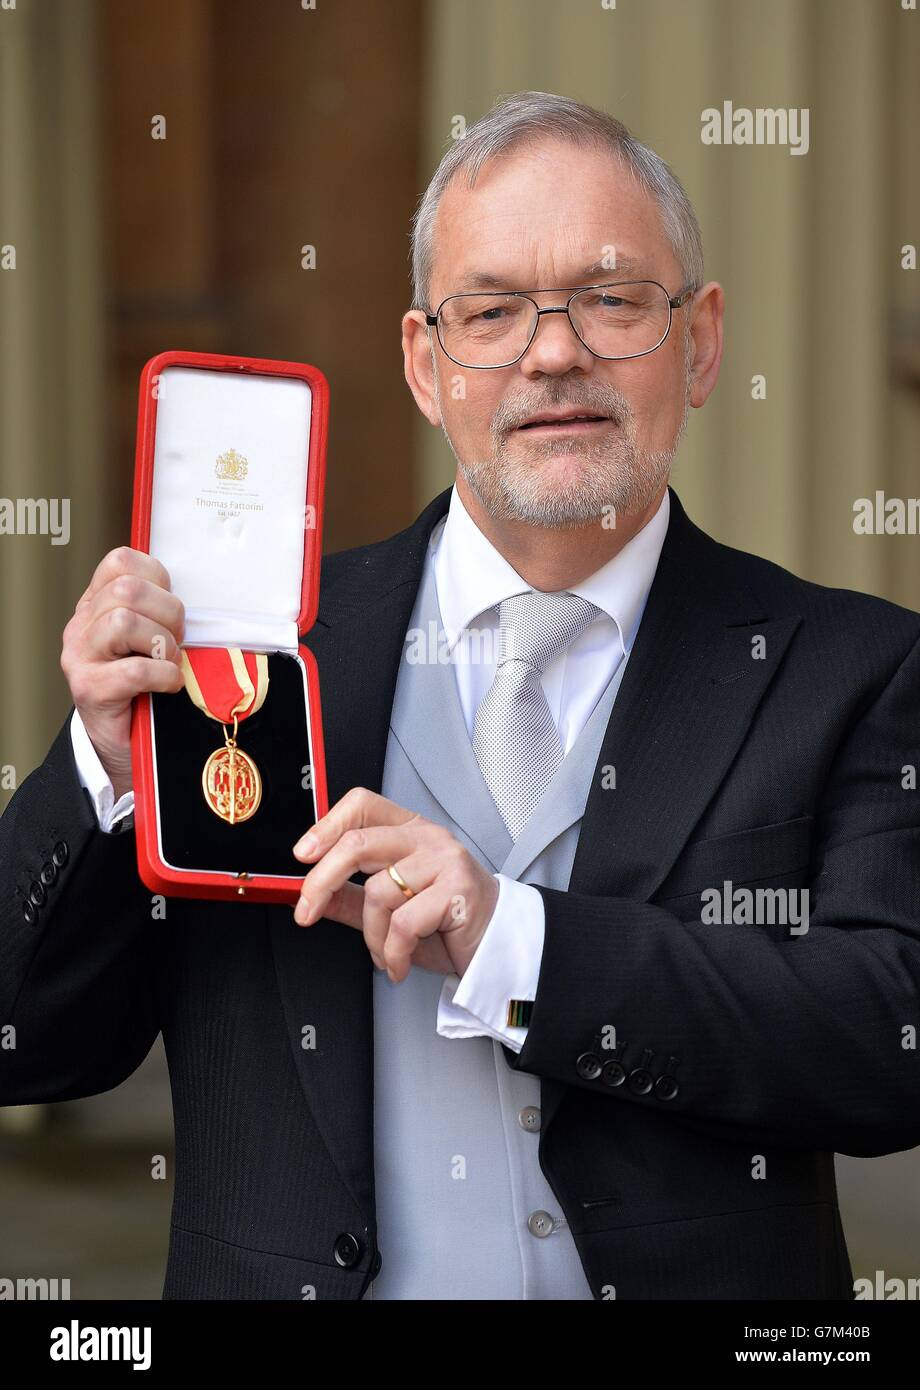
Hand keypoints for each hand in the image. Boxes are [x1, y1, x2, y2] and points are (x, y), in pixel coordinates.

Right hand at [61, 547, 185, 797]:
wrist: (119, 745)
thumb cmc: (145, 690)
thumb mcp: (153, 641)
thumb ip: (162, 613)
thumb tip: (206, 594)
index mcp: (97, 605)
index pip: (121, 561)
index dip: (157, 579)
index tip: (169, 609)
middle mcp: (82, 626)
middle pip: (126, 590)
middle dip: (166, 614)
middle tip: (174, 643)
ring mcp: (80, 657)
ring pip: (123, 621)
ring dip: (161, 644)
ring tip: (168, 664)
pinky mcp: (89, 690)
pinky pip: (133, 670)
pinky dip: (162, 676)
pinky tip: (168, 686)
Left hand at [291, 788, 499, 982]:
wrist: (496, 948)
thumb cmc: (447, 925)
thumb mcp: (390, 911)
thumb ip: (352, 899)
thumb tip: (312, 896)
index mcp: (410, 831)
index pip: (362, 805)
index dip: (326, 825)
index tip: (302, 856)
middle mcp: (428, 837)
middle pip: (358, 843)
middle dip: (322, 882)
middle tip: (306, 913)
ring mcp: (446, 860)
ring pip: (379, 892)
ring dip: (372, 936)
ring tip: (385, 953)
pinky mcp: (458, 889)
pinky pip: (403, 923)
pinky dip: (393, 953)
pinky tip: (400, 963)